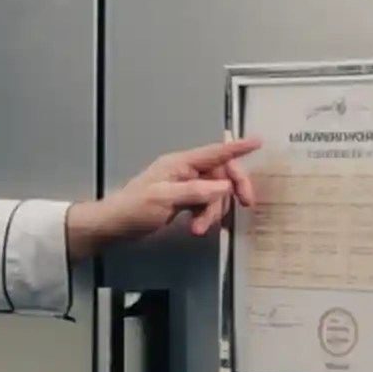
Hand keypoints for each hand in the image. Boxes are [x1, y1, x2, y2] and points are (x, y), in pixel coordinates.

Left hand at [66, 133, 260, 259]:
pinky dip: (206, 216)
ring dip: (213, 212)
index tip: (258, 142)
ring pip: (215, 194)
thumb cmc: (133, 209)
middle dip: (231, 192)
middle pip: (221, 175)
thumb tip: (224, 187)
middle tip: (245, 205)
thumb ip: (196, 191)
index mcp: (179, 163)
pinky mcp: (182, 201)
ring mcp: (184, 186)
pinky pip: (205, 204)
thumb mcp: (164, 198)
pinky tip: (198, 228)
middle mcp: (184, 171)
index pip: (214, 152)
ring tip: (199, 229)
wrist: (114, 226)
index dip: (237, 147)